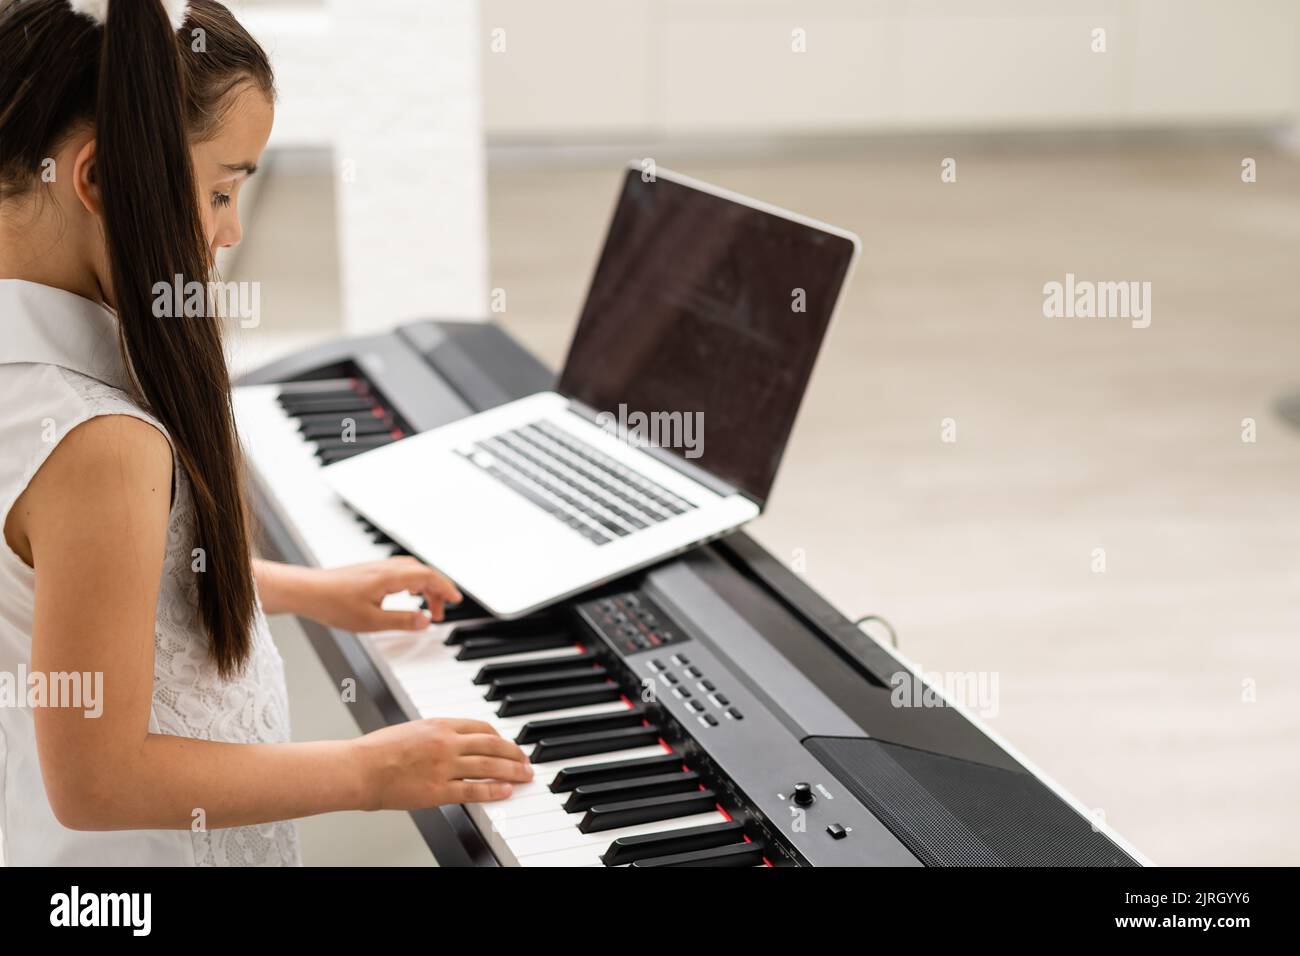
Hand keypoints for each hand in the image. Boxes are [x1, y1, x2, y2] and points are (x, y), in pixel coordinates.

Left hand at [306, 557, 462, 631]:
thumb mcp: (371, 621)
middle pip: (423, 573)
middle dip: (437, 591)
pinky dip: (412, 583)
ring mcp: (377, 568)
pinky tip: (407, 595)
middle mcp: (386, 567)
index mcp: (391, 577)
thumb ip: (402, 621)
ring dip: (425, 587)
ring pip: (412, 571)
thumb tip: (426, 621)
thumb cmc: (333, 604)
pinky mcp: (370, 572)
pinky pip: (401, 572)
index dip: (445, 588)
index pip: (428, 577)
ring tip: (426, 607)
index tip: (456, 600)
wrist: (306, 592)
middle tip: (441, 612)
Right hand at [355, 718, 531, 808]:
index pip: (481, 727)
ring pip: (489, 767)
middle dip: (514, 753)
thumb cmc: (377, 750)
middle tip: (525, 760)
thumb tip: (452, 742)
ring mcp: (445, 766)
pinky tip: (506, 792)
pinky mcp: (439, 790)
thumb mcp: (412, 730)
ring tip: (525, 776)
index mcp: (440, 724)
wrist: (360, 768)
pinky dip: (494, 791)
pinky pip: (474, 791)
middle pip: (492, 745)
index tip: (507, 745)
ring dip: (512, 771)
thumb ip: (435, 735)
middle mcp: (447, 742)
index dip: (500, 737)